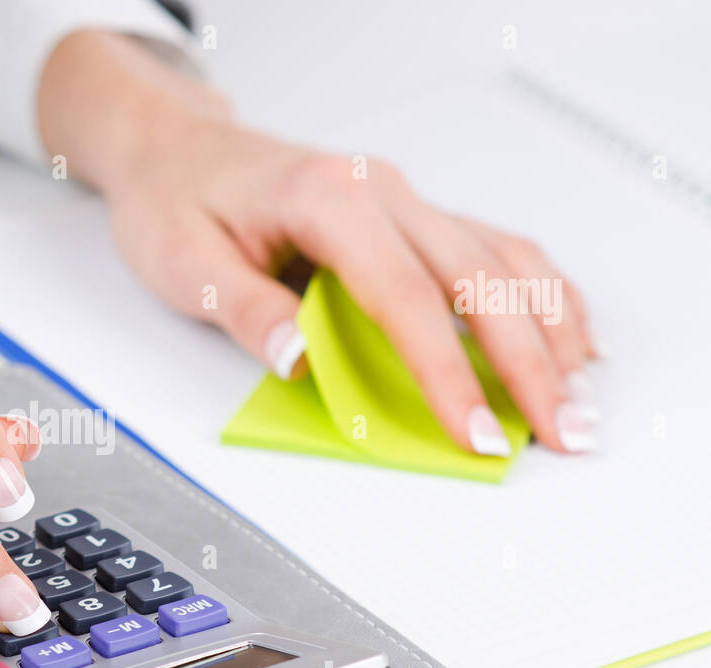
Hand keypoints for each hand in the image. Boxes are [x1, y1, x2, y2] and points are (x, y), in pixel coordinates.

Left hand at [39, 32, 598, 454]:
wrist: (176, 148)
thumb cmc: (177, 200)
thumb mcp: (185, 264)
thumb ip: (247, 312)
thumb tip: (301, 361)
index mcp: (328, 198)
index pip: (406, 299)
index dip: (448, 374)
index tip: (474, 433)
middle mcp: (380, 190)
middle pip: (480, 280)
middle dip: (530, 363)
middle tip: (561, 432)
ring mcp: (402, 198)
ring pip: (502, 260)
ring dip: (550, 330)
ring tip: (576, 400)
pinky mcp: (408, 214)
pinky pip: (492, 248)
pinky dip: (538, 292)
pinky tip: (565, 335)